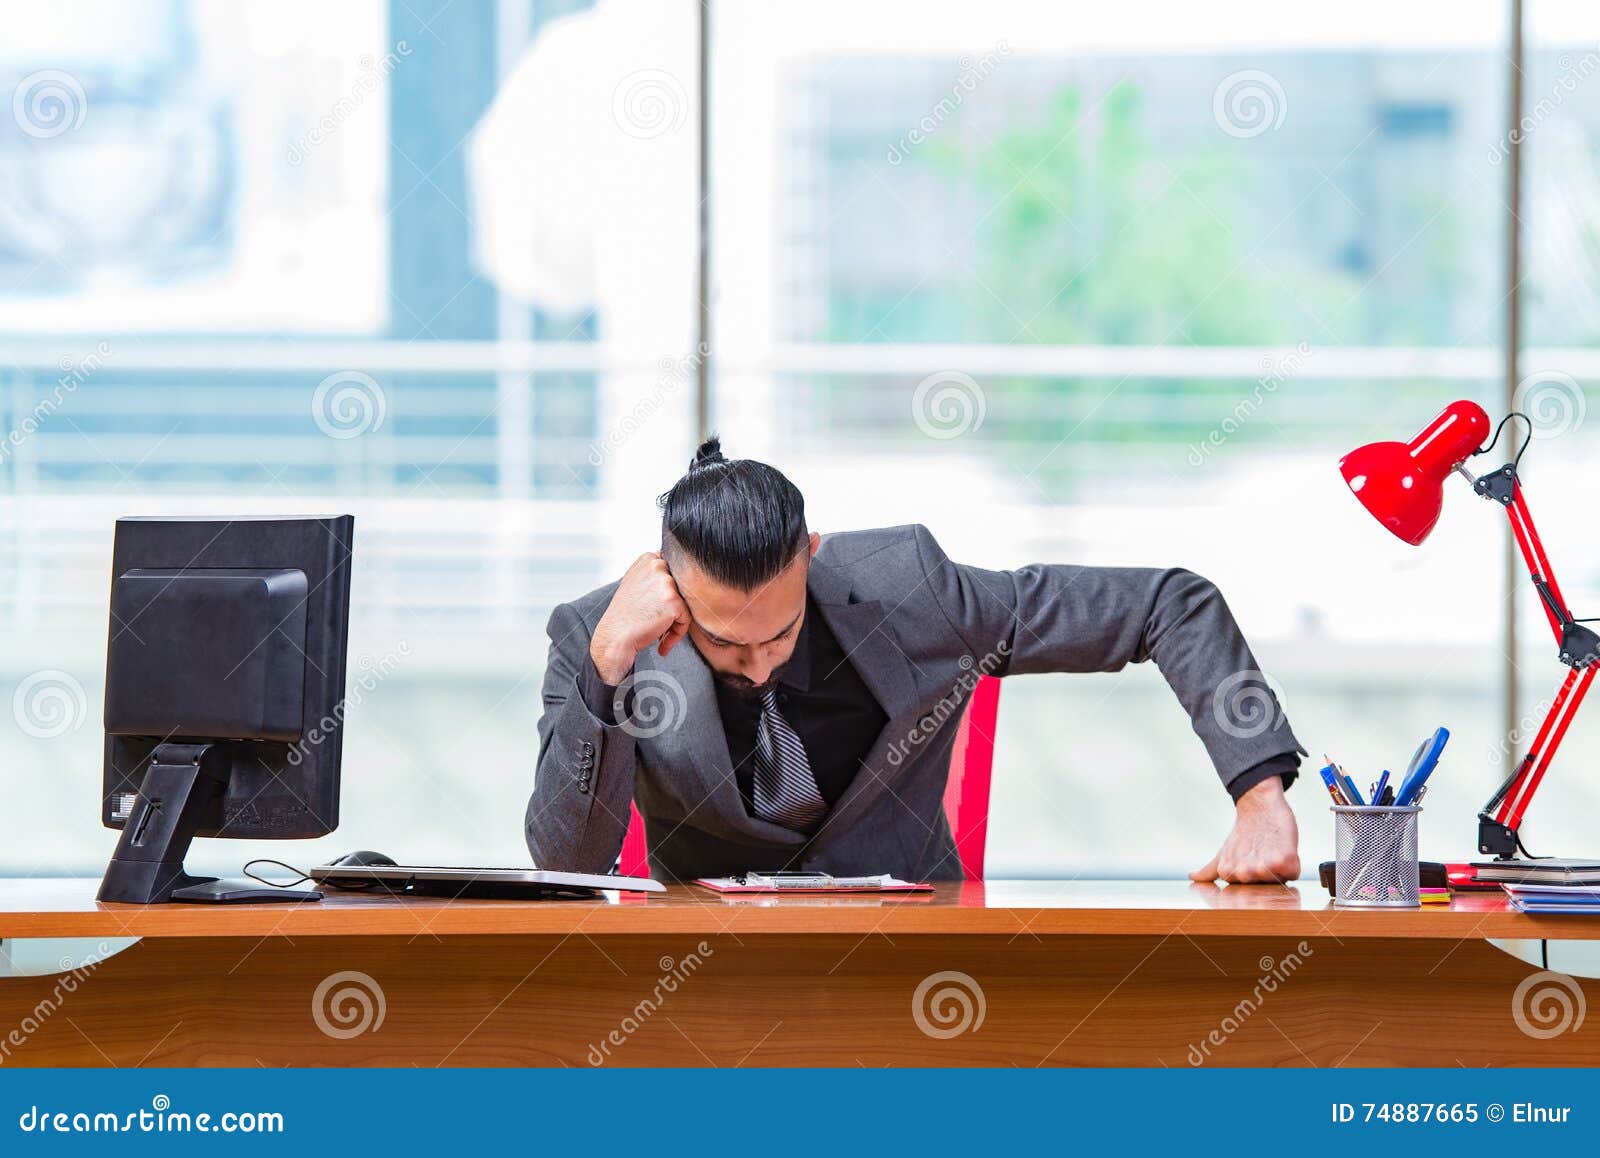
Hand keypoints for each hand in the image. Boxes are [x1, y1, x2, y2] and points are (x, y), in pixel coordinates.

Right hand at [589, 552, 691, 684]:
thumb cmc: (624, 616)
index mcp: (648, 559)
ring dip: (675, 620)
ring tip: (658, 631)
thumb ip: (651, 573)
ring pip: (685, 603)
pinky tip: (661, 640)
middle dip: (672, 607)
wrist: (615, 638)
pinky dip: (677, 632)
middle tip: (656, 621)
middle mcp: (657, 565)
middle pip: (681, 588)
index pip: (673, 574)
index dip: (666, 595)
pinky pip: (686, 618)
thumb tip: (668, 568)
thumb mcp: (634, 582)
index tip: (654, 608)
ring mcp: (666, 582)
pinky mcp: (673, 600)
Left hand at [1189, 775, 1299, 883]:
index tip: (1251, 860)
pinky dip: (1292, 864)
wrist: (1259, 807)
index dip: (1255, 876)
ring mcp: (1264, 867)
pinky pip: (1293, 873)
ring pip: (1280, 881)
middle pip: (1266, 886)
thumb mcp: (1224, 851)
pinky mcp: (1284, 861)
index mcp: (1229, 874)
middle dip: (1268, 873)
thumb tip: (1192, 877)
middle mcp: (1245, 873)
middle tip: (1262, 854)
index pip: (1251, 892)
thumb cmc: (1244, 832)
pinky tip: (1282, 849)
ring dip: (1279, 868)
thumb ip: (1210, 870)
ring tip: (1271, 850)